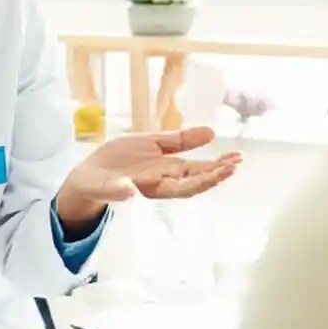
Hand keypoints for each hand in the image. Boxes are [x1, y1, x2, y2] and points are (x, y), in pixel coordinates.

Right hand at [55, 126, 242, 228]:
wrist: (89, 177)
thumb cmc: (97, 187)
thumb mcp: (106, 188)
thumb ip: (118, 190)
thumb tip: (130, 195)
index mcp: (153, 188)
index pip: (186, 186)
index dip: (205, 180)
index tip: (223, 171)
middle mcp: (162, 178)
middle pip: (196, 177)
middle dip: (217, 170)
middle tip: (238, 160)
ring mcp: (161, 165)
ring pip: (193, 165)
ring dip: (214, 161)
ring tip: (236, 155)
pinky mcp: (154, 151)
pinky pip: (176, 144)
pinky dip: (191, 139)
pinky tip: (207, 134)